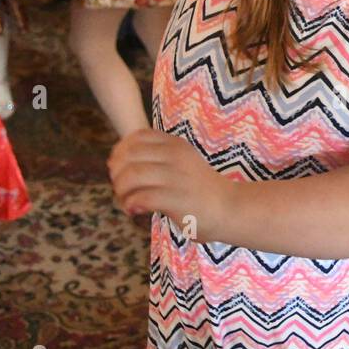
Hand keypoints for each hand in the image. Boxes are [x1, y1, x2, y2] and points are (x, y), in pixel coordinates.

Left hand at [107, 129, 232, 241]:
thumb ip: (156, 158)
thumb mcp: (181, 163)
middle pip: (128, 155)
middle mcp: (176, 156)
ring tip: (127, 202)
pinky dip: (131, 204)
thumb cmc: (200, 190)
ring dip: (122, 191)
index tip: (120, 169)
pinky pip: (141, 197)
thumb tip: (116, 162)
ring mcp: (177, 177)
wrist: (231, 209)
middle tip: (122, 189)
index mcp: (176, 145)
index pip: (136, 137)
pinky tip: (135, 211)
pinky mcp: (177, 199)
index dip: (120, 152)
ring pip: (131, 176)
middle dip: (117, 173)